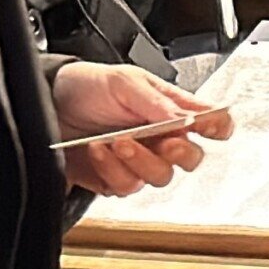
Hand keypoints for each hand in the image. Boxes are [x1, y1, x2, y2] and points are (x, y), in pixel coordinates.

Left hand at [50, 62, 233, 195]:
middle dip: (180, 153)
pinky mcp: (116, 179)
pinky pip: (127, 187)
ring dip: (139, 160)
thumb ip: (157, 102)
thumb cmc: (89, 86)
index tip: (211, 129)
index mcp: (171, 108)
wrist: (49, 105)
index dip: (219, 127)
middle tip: (166, 141)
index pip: (212, 122)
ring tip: (117, 140)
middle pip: (192, 159)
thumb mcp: (125, 82)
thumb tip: (185, 119)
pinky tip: (99, 151)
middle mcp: (161, 137)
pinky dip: (112, 170)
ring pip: (160, 177)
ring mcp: (140, 160)